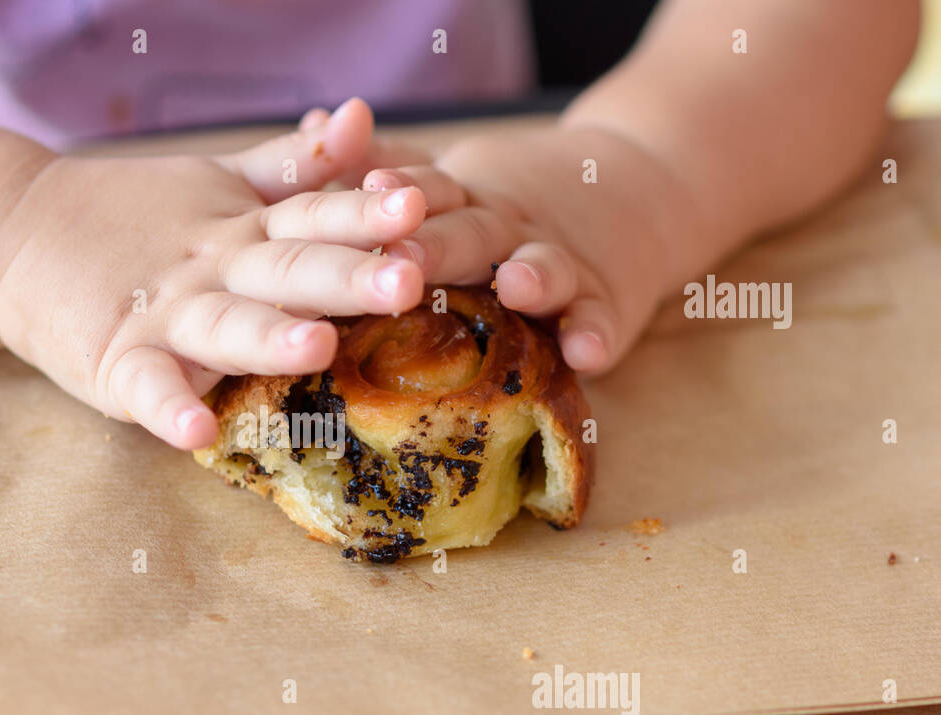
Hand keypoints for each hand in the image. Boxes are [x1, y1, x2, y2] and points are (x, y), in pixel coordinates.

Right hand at [0, 100, 430, 449]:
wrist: (19, 235)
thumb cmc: (137, 219)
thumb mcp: (219, 183)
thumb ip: (291, 164)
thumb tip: (360, 117)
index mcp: (246, 231)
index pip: (314, 216)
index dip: (365, 213)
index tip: (420, 207)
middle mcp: (215, 270)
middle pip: (287, 269)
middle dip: (347, 275)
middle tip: (405, 279)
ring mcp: (166, 317)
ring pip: (226, 326)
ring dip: (270, 336)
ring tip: (315, 346)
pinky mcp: (117, 362)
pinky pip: (147, 388)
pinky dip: (168, 409)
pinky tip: (196, 432)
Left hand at [364, 125, 697, 373]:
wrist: (641, 184)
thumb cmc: (511, 200)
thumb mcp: (455, 175)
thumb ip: (389, 162)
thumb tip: (308, 127)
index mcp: (464, 203)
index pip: (428, 193)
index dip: (400, 193)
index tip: (368, 187)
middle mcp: (508, 231)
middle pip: (472, 234)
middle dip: (438, 247)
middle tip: (405, 260)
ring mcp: (561, 265)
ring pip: (544, 270)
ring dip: (532, 279)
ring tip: (516, 286)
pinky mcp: (606, 303)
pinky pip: (601, 320)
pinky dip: (596, 334)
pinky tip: (585, 352)